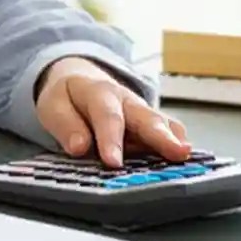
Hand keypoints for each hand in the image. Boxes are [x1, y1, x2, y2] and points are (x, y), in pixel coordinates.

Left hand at [35, 57, 190, 167]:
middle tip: (177, 153)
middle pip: (146, 117)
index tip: (114, 162)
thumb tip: (80, 147)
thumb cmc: (67, 97)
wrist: (79, 78)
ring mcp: (142, 111)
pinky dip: (177, 143)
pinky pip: (168, 131)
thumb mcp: (53, 106)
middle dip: (161, 136)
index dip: (111, 140)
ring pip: (162, 123)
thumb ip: (65, 126)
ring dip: (174, 140)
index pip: (107, 117)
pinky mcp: (152, 122)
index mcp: (99, 93)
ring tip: (187, 156)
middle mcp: (127, 100)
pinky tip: (186, 161)